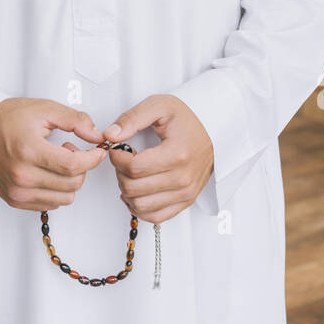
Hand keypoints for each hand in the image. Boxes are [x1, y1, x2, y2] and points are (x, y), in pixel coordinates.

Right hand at [0, 98, 107, 209]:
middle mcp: (21, 176)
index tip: (98, 151)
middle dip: (81, 167)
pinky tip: (47, 172)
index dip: (92, 159)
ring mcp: (17, 191)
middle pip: (72, 184)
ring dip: (69, 180)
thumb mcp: (44, 109)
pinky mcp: (14, 200)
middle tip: (70, 149)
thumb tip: (97, 135)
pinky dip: (56, 190)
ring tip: (56, 161)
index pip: (72, 166)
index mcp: (29, 150)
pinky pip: (50, 204)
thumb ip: (75, 120)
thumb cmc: (8, 117)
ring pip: (64, 198)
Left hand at [101, 95, 213, 223]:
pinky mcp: (186, 201)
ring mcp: (186, 193)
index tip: (117, 148)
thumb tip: (110, 135)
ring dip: (127, 191)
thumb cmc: (187, 118)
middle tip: (124, 159)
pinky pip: (155, 217)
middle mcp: (183, 178)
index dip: (117, 158)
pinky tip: (136, 191)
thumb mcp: (159, 106)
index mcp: (177, 154)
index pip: (133, 168)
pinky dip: (139, 208)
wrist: (213, 130)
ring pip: (140, 206)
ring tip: (131, 173)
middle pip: (133, 188)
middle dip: (120, 173)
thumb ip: (131, 118)